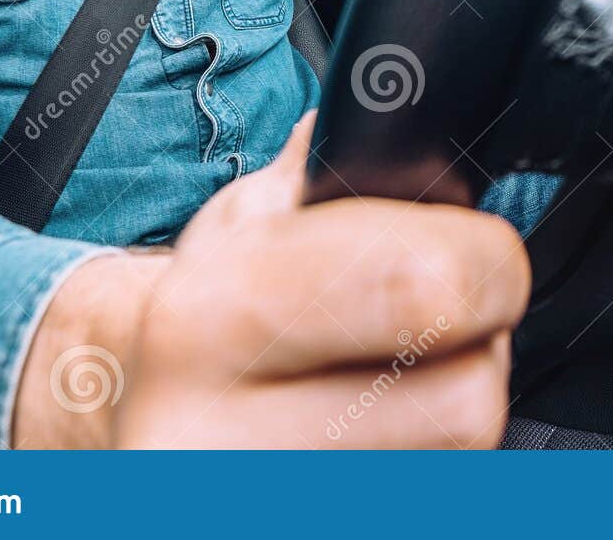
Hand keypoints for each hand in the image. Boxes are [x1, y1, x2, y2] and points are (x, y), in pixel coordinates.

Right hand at [13, 113, 530, 447]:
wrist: (126, 422)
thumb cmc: (203, 313)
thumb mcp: (246, 216)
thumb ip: (335, 169)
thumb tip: (403, 113)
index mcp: (210, 320)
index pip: (431, 289)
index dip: (486, 262)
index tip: (477, 252)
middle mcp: (221, 444)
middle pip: (469, 400)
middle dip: (479, 348)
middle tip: (441, 323)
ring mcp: (263, 510)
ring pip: (466, 460)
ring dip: (455, 409)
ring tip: (395, 378)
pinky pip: (441, 491)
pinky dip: (432, 458)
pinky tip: (380, 432)